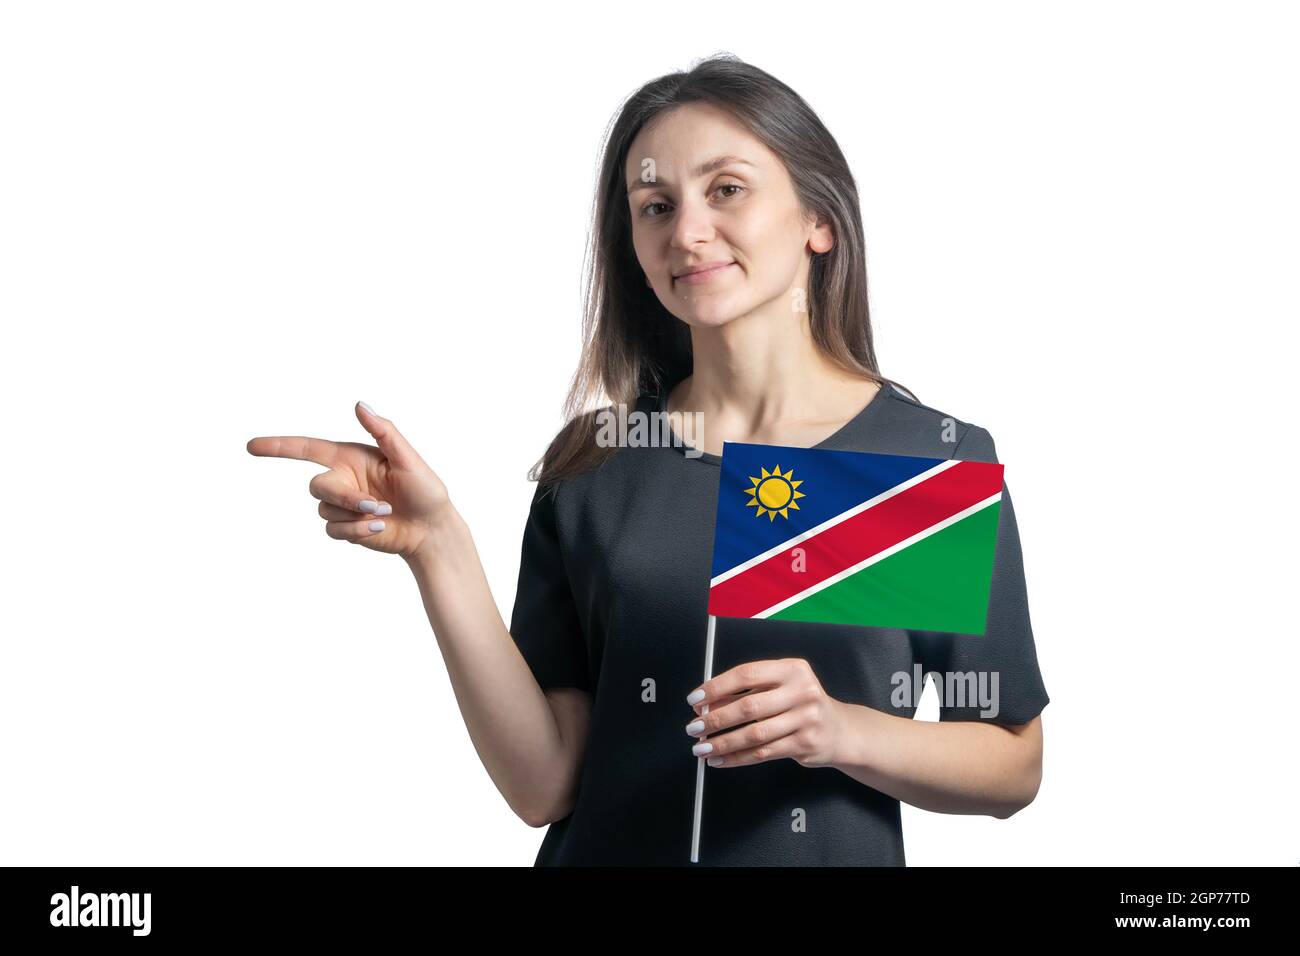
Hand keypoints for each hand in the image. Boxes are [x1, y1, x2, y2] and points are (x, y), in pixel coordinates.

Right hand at [246, 401, 453, 560]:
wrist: (431, 529)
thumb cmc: (426, 490)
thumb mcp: (407, 458)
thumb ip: (384, 431)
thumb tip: (360, 404)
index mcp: (351, 457)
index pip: (307, 449)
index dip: (278, 447)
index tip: (252, 447)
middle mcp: (342, 479)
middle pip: (316, 485)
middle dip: (345, 497)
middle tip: (377, 506)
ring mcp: (342, 504)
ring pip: (323, 509)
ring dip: (354, 515)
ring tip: (383, 516)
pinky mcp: (345, 527)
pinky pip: (332, 529)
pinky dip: (355, 530)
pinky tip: (378, 529)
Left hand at [685, 658, 845, 768]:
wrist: (840, 730)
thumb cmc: (800, 704)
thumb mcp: (778, 688)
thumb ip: (745, 693)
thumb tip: (705, 705)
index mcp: (792, 669)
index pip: (747, 674)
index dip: (717, 687)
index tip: (696, 698)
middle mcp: (802, 691)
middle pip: (749, 706)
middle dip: (715, 719)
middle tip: (693, 727)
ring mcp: (806, 719)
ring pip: (754, 734)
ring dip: (722, 743)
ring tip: (701, 747)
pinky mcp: (805, 744)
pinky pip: (763, 753)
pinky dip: (737, 758)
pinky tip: (720, 759)